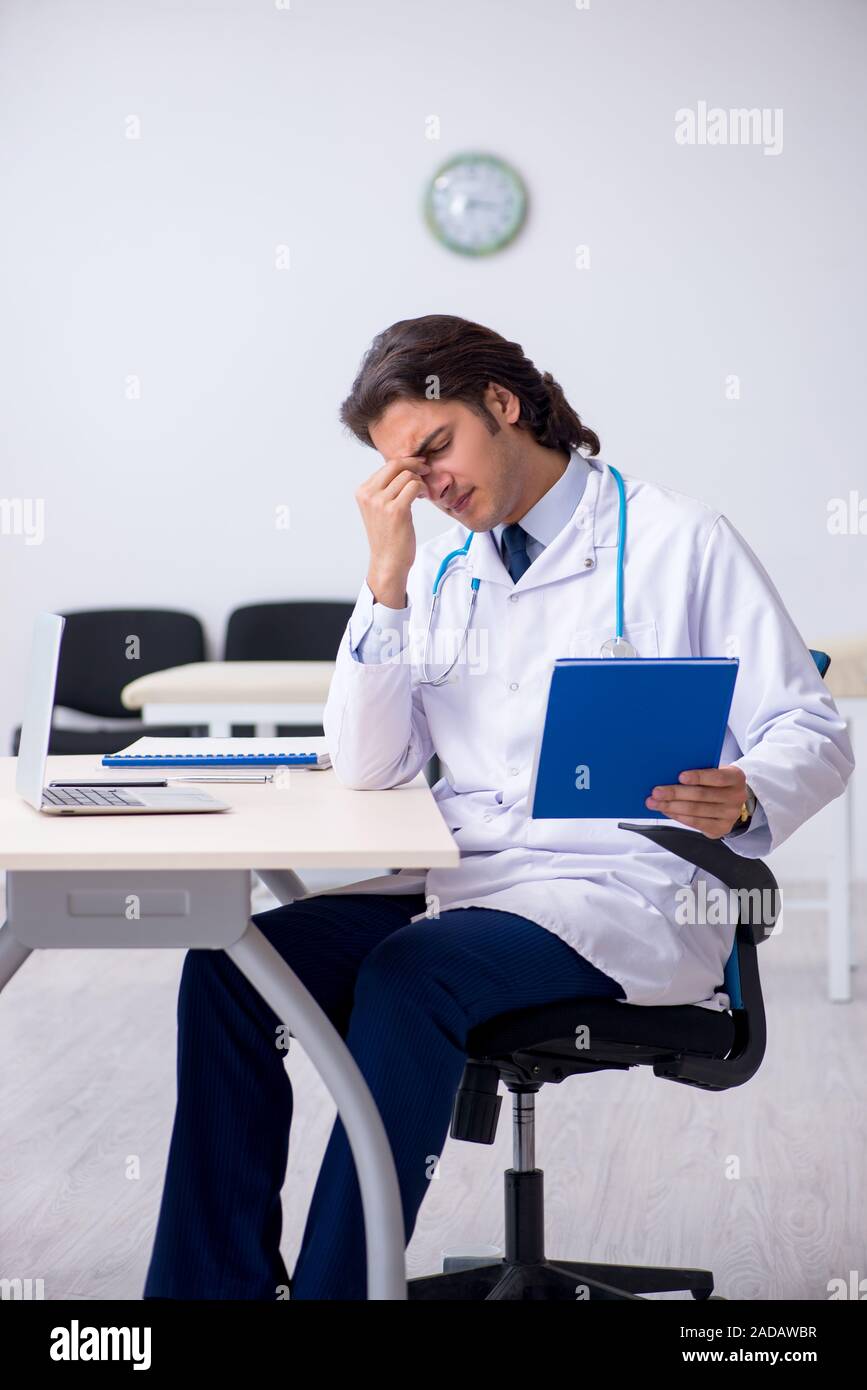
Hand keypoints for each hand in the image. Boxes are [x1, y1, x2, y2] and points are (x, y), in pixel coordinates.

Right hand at [355, 454, 431, 606]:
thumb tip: (405, 467)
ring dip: (420, 481)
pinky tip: (424, 497)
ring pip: (408, 475)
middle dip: (415, 464)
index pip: (387, 465)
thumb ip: (385, 488)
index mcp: (363, 492)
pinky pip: (414, 486)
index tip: (418, 466)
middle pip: (396, 464)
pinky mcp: (396, 510)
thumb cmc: (387, 536)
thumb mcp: (379, 508)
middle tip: (427, 470)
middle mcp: (369, 495)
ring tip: (423, 493)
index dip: (406, 462)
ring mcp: (381, 502)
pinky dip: (423, 488)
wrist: (388, 561)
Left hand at [645, 765, 747, 837]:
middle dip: (676, 793)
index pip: (717, 777)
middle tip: (657, 792)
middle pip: (702, 795)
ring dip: (672, 807)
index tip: (680, 776)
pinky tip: (667, 811)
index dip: (698, 777)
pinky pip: (696, 823)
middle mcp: (736, 797)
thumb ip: (700, 771)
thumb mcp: (715, 772)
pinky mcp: (722, 828)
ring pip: (696, 810)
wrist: (732, 801)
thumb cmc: (717, 783)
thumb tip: (669, 773)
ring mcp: (730, 815)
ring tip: (655, 803)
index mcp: (736, 777)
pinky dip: (679, 816)